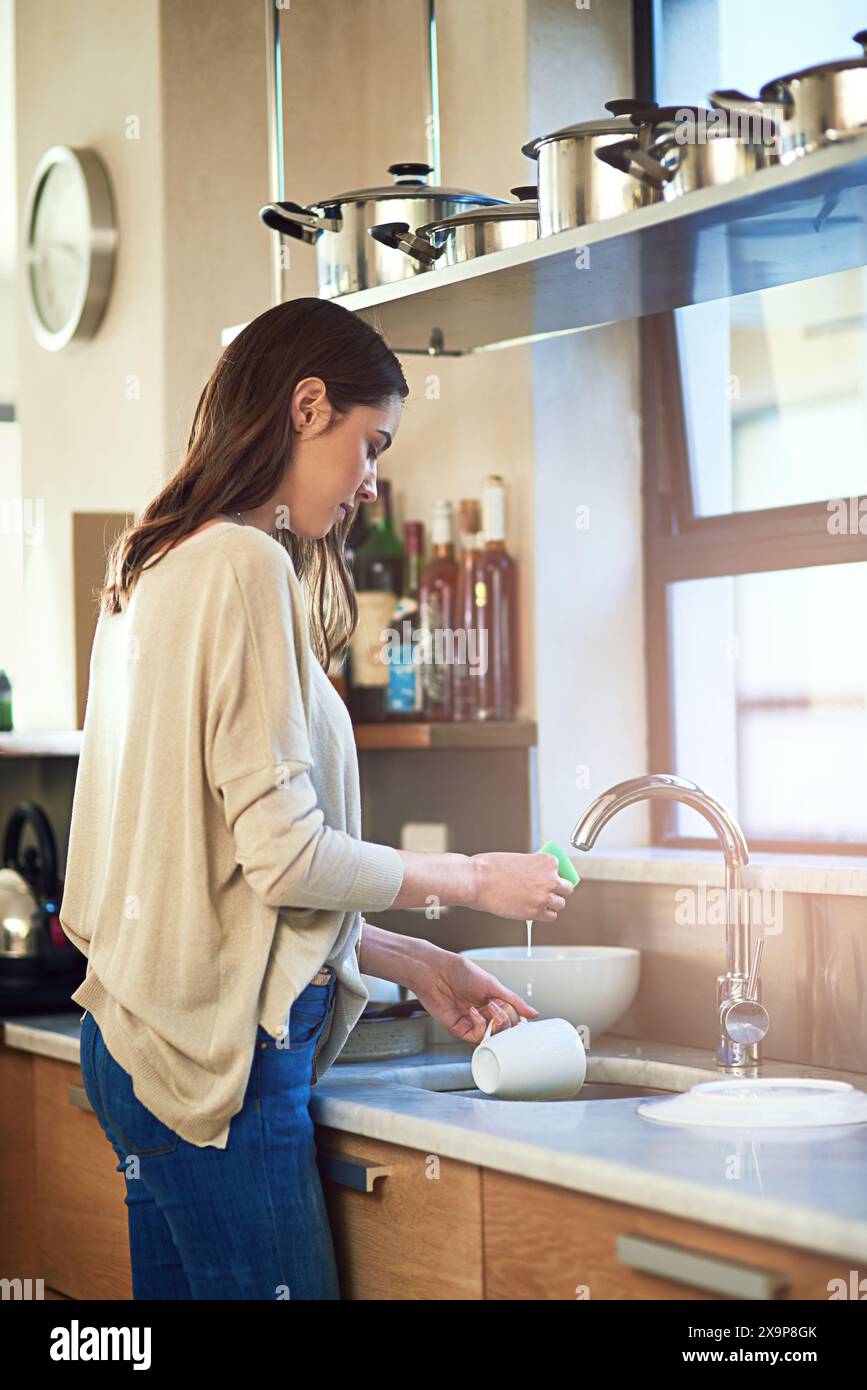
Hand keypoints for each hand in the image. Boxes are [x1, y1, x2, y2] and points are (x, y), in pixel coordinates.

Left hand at [411, 948, 538, 1044]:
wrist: (436, 971)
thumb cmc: (460, 972)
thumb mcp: (493, 984)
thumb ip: (513, 1001)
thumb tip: (533, 1013)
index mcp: (492, 1002)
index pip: (511, 1019)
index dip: (515, 1019)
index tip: (520, 1016)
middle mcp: (483, 1014)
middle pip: (502, 1031)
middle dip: (506, 1023)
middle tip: (502, 1011)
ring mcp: (471, 1022)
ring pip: (491, 1037)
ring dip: (495, 1026)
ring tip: (491, 1010)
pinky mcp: (459, 1028)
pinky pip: (475, 1037)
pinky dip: (479, 1026)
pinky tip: (474, 1012)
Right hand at [470, 850, 575, 921]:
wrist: (477, 880)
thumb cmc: (491, 867)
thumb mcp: (518, 859)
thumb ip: (533, 867)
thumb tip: (538, 877)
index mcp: (547, 861)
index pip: (561, 871)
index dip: (553, 877)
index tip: (547, 880)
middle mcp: (551, 878)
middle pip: (566, 889)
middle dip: (557, 891)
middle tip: (546, 894)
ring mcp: (544, 896)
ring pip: (560, 904)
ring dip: (551, 904)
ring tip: (538, 903)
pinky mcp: (536, 912)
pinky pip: (551, 917)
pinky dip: (544, 915)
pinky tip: (534, 911)